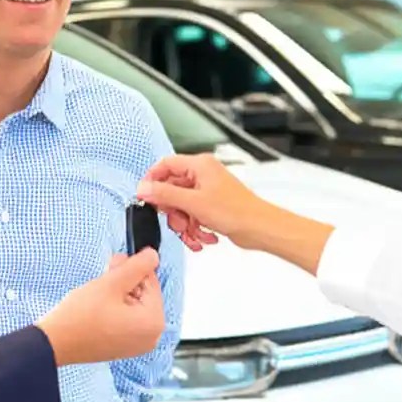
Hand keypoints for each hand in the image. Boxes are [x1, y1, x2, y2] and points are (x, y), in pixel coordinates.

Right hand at [36, 249, 163, 366]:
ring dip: (118, 293)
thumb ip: (137, 266)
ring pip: (134, 304)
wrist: (56, 343)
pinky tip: (98, 307)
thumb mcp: (112, 283)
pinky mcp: (125, 346)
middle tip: (103, 278)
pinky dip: (115, 308)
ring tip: (97, 294)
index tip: (112, 267)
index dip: (130, 269)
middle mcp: (151, 336)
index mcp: (154, 322)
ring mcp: (138, 344)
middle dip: (124, 281)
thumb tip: (154, 256)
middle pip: (143, 293)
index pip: (150, 280)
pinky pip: (127, 318)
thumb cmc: (81, 316)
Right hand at [135, 153, 269, 250]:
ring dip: (184, 224)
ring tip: (194, 233)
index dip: (153, 180)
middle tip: (178, 221)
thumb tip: (144, 188)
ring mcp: (206, 191)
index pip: (165, 165)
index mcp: (199, 165)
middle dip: (173, 211)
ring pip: (181, 206)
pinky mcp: (210, 206)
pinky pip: (191, 216)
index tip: (147, 197)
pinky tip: (204, 237)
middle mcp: (202, 175)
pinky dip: (194, 228)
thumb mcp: (193, 203)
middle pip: (171, 189)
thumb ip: (165, 194)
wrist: (258, 228)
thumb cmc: (236, 211)